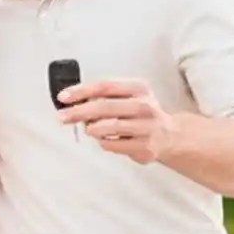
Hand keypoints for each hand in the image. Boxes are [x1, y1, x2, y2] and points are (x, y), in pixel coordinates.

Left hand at [56, 79, 177, 163]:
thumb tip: (72, 100)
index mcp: (139, 88)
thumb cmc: (140, 114)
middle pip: (104, 107)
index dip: (81, 91)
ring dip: (92, 129)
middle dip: (78, 112)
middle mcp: (144, 106)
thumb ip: (103, 96)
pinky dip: (103, 142)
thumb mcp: (128, 96)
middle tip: (62, 116)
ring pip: (108, 127)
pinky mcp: (144, 147)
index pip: (105, 86)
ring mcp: (146, 127)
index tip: (63, 97)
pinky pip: (112, 145)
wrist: (171, 135)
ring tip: (90, 129)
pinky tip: (106, 139)